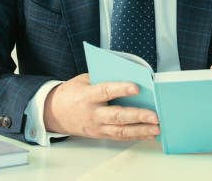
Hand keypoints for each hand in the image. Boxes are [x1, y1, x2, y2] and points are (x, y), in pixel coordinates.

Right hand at [43, 73, 159, 140]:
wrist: (54, 113)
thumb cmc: (71, 93)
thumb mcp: (83, 80)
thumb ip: (103, 78)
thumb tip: (127, 74)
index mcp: (87, 96)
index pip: (105, 91)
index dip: (121, 89)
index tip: (137, 87)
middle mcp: (93, 114)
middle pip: (117, 116)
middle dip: (137, 116)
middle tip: (155, 115)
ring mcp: (97, 127)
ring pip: (121, 130)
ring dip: (141, 130)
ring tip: (157, 127)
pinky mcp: (100, 134)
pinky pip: (120, 136)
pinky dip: (136, 135)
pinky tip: (149, 134)